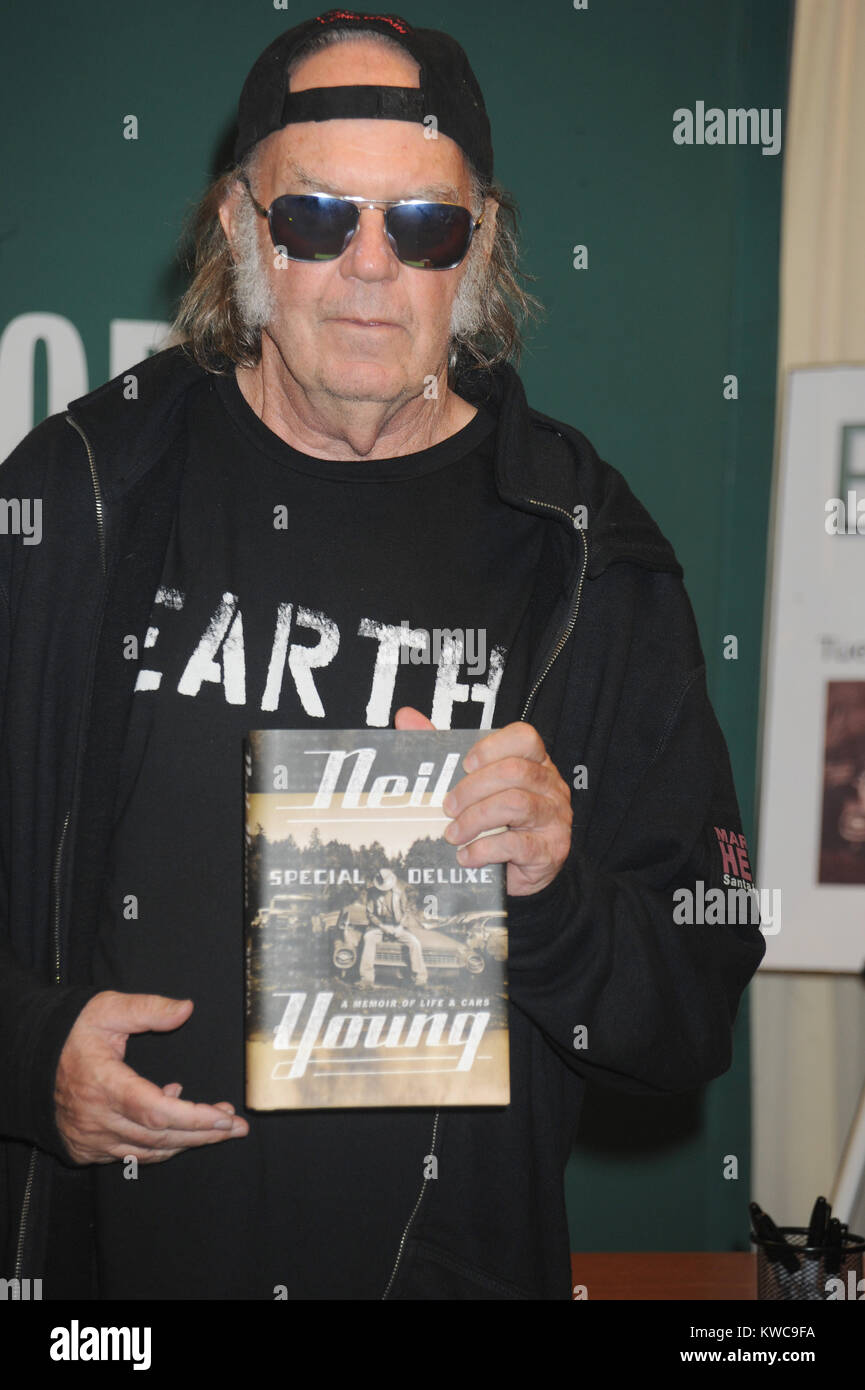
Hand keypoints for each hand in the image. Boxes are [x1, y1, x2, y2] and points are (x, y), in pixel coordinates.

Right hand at [54, 991, 248, 1164]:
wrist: (26, 1058)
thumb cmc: (69, 1032)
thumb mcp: (107, 1009)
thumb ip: (149, 1009)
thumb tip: (186, 1008)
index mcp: (103, 1084)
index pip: (157, 1111)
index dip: (194, 1118)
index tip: (225, 1116)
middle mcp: (96, 1119)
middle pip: (160, 1137)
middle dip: (204, 1133)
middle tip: (236, 1127)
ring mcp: (90, 1139)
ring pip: (148, 1151)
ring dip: (186, 1141)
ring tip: (217, 1126)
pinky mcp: (86, 1149)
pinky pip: (131, 1154)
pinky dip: (159, 1145)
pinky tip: (175, 1124)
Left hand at [394, 708, 572, 895]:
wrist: (519, 871)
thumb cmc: (497, 822)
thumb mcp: (473, 786)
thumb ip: (445, 752)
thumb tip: (406, 717)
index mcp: (535, 762)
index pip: (524, 737)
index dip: (492, 747)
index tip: (465, 764)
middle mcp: (550, 785)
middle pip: (514, 771)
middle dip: (472, 789)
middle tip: (448, 807)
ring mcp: (554, 817)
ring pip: (516, 804)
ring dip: (476, 819)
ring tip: (453, 834)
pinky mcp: (550, 849)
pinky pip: (517, 844)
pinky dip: (485, 849)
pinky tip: (467, 856)